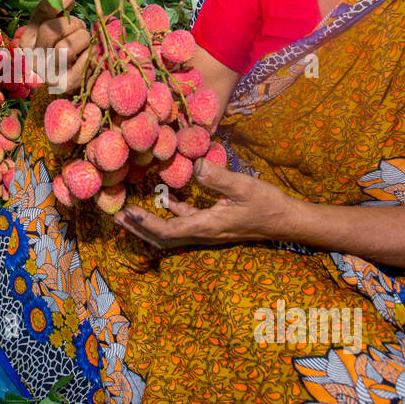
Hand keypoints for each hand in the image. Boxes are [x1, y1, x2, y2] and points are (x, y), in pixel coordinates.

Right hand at [19, 0, 91, 94]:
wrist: (62, 87)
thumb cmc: (59, 51)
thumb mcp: (53, 29)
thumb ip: (60, 9)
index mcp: (28, 38)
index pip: (42, 11)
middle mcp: (32, 55)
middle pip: (53, 29)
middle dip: (74, 24)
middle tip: (79, 28)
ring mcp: (47, 72)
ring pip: (67, 46)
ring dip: (83, 39)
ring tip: (83, 42)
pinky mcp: (64, 84)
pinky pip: (84, 61)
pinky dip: (91, 54)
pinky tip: (87, 55)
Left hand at [113, 160, 299, 249]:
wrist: (287, 220)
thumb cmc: (268, 205)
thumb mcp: (243, 186)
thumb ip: (218, 177)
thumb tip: (194, 165)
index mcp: (207, 226)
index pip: (167, 230)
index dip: (145, 223)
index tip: (127, 212)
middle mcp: (203, 233)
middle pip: (162, 238)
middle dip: (138, 229)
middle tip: (117, 216)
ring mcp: (207, 230)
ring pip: (171, 232)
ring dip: (149, 223)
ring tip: (129, 212)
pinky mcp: (213, 224)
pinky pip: (184, 222)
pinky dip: (169, 213)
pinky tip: (163, 198)